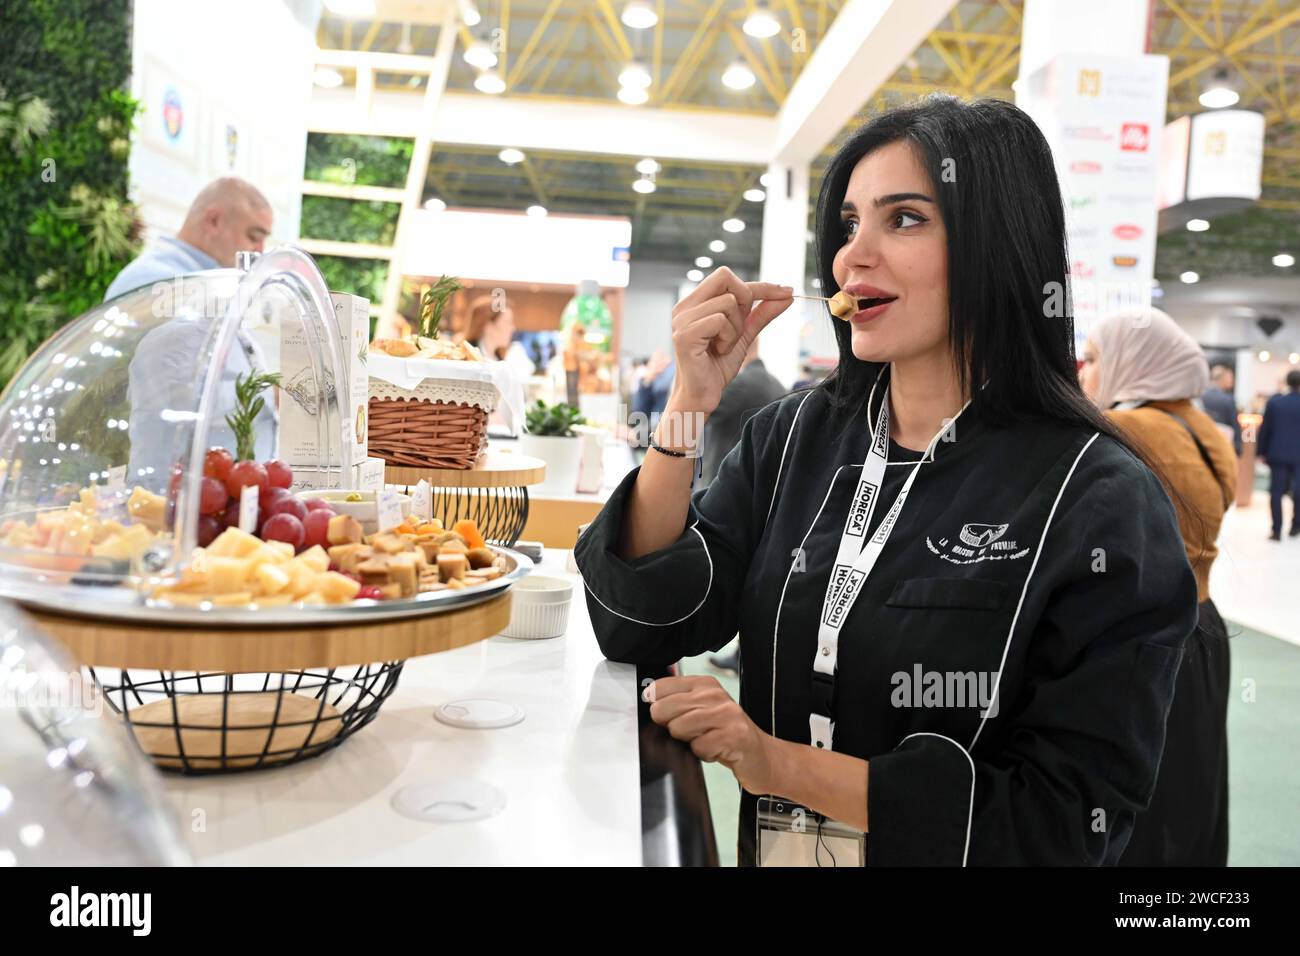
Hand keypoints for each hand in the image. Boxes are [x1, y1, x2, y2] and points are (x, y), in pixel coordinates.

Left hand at [646, 675, 778, 793]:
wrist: (762, 756)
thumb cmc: (726, 735)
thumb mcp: (701, 712)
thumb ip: (676, 705)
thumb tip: (648, 705)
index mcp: (703, 684)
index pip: (659, 688)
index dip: (657, 708)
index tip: (669, 718)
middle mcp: (714, 694)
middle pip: (663, 710)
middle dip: (672, 728)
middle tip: (693, 734)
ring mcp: (726, 713)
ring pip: (678, 728)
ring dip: (690, 742)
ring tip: (708, 740)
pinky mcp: (734, 735)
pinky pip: (698, 748)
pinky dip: (705, 755)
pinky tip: (719, 750)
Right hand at [669, 268, 792, 414]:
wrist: (702, 396)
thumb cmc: (716, 366)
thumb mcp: (744, 335)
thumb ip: (761, 313)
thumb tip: (786, 294)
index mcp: (694, 303)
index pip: (728, 277)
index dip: (760, 285)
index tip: (785, 292)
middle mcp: (685, 307)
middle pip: (726, 277)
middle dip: (745, 301)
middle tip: (739, 328)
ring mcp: (682, 320)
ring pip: (728, 302)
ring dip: (736, 328)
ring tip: (724, 345)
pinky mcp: (685, 335)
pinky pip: (720, 320)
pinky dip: (728, 338)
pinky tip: (718, 351)